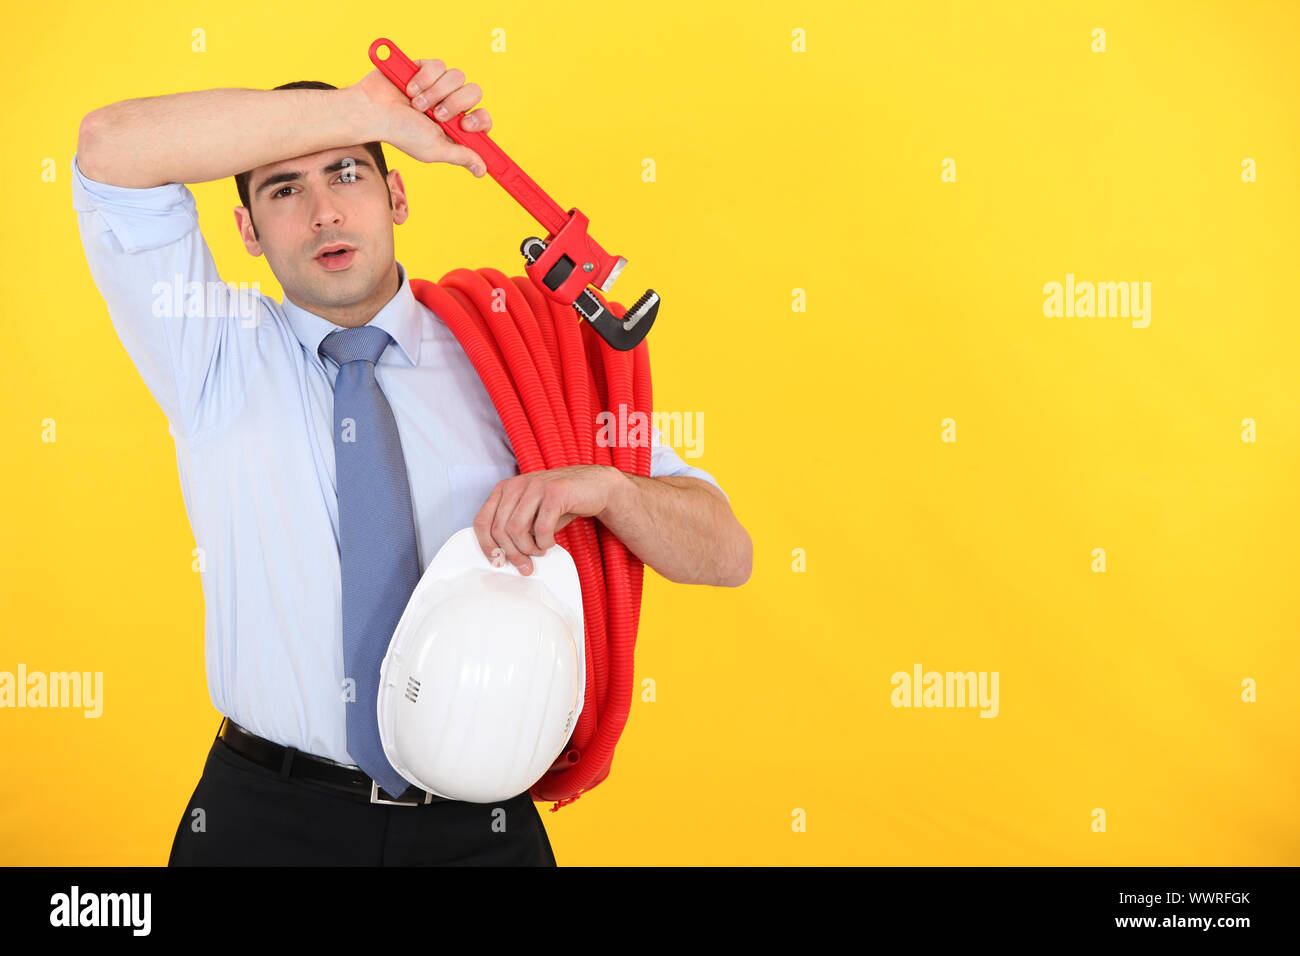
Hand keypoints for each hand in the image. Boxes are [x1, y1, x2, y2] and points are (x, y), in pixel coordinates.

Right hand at [348, 58, 490, 175]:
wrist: (373, 110)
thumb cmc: (400, 133)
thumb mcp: (434, 150)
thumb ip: (461, 156)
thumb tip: (482, 171)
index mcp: (456, 125)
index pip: (483, 118)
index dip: (480, 120)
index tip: (464, 125)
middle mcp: (451, 104)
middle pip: (475, 92)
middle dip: (455, 104)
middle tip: (436, 115)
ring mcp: (439, 84)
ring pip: (458, 77)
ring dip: (435, 93)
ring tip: (416, 104)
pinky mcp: (426, 68)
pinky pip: (439, 66)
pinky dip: (424, 79)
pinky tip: (409, 89)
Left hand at [472, 466, 621, 574]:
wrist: (594, 486)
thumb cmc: (560, 503)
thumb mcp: (531, 514)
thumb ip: (514, 528)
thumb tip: (502, 556)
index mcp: (505, 489)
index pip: (482, 521)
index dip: (487, 546)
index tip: (498, 562)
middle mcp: (516, 484)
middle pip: (499, 529)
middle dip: (512, 554)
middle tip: (525, 566)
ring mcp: (535, 486)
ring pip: (516, 529)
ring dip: (528, 549)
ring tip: (540, 550)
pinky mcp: (555, 492)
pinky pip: (541, 528)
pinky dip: (545, 542)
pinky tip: (550, 542)